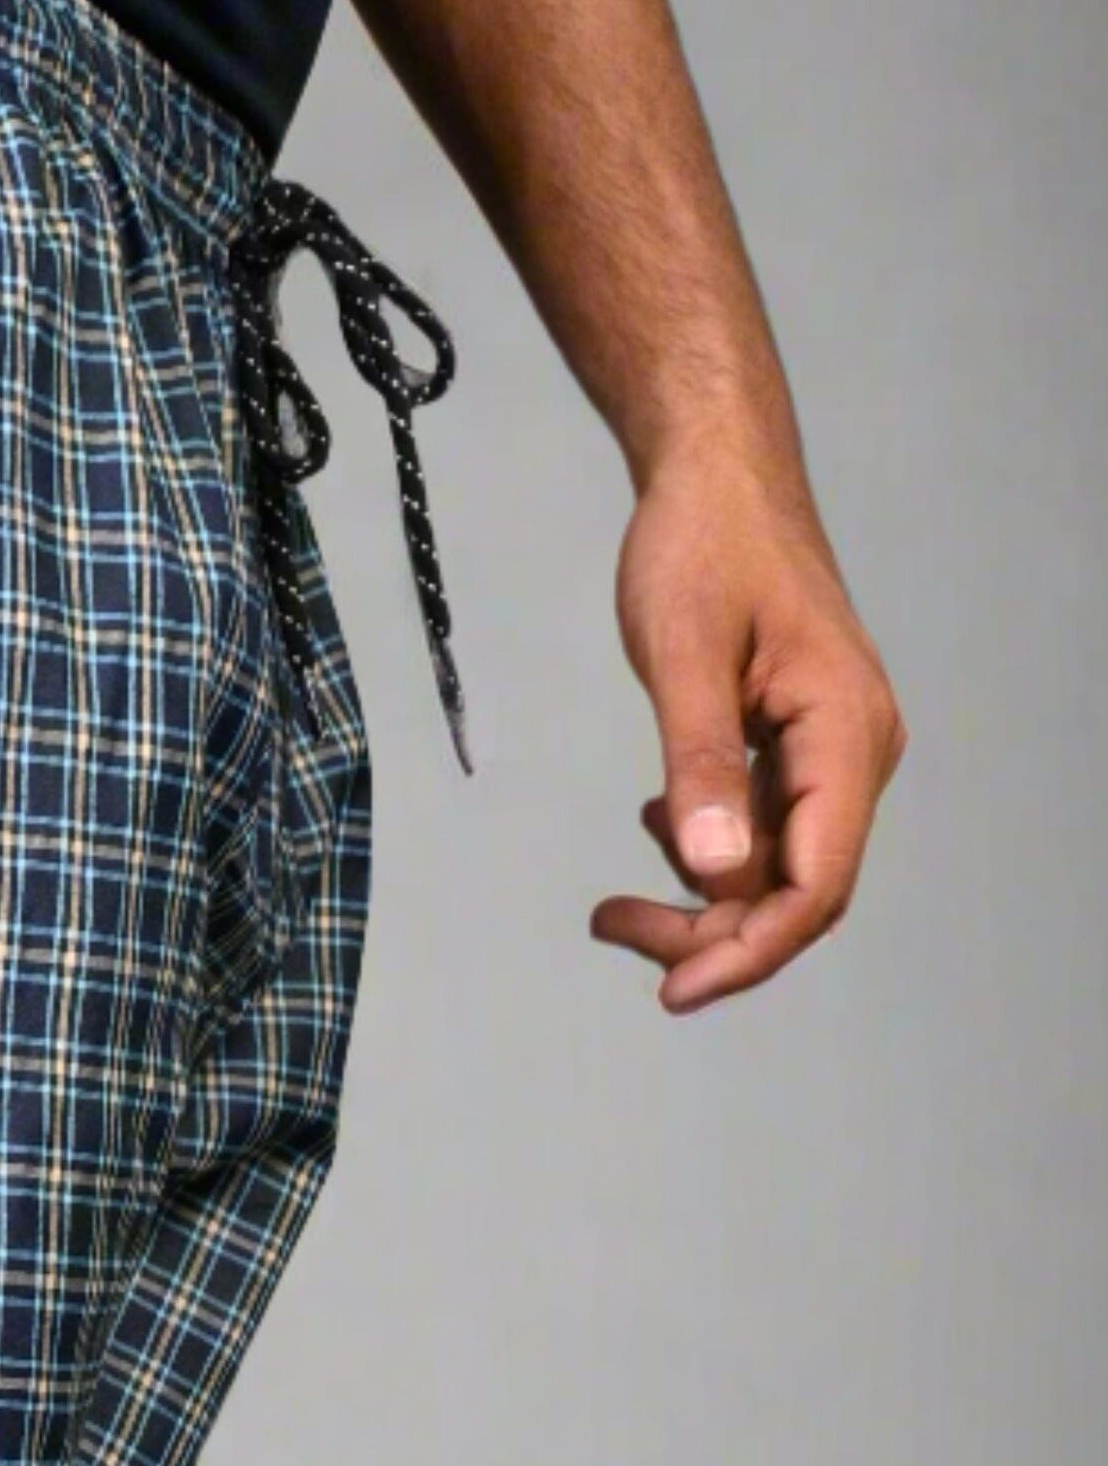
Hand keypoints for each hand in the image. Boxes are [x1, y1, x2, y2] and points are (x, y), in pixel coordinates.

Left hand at [591, 442, 907, 1011]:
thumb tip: (714, 870)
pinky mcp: (797, 746)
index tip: (671, 991)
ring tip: (612, 906)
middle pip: (797, 894)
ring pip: (776, 871)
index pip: (816, 886)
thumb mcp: (685, 654)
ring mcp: (830, 753)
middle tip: (612, 928)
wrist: (717, 474)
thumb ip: (700, 762)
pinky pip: (763, 832)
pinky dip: (706, 852)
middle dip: (710, 935)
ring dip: (700, 902)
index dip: (748, 952)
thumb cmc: (703, 545)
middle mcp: (855, 755)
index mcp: (846, 736)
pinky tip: (657, 826)